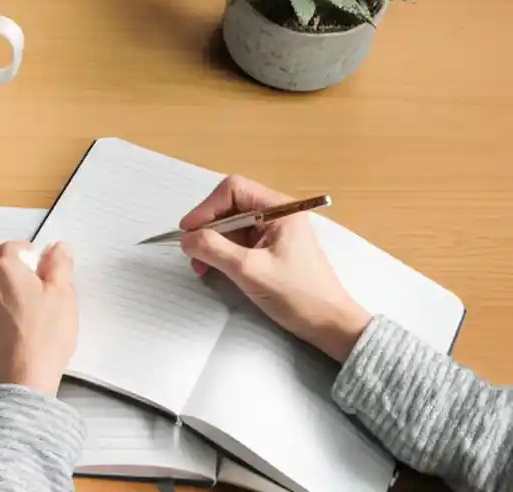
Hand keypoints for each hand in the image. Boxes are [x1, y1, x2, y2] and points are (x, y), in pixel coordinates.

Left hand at [0, 241, 77, 395]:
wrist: (25, 376)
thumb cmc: (45, 335)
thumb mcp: (62, 292)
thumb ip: (60, 263)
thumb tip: (59, 247)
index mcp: (4, 268)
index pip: (13, 247)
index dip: (31, 255)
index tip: (45, 269)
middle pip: (3, 269)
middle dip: (22, 276)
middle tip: (44, 295)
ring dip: (12, 294)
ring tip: (35, 315)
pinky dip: (5, 313)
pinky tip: (23, 328)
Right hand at [179, 175, 371, 361]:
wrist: (330, 325)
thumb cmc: (297, 295)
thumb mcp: (249, 270)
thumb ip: (214, 249)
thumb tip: (185, 238)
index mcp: (280, 210)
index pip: (233, 190)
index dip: (207, 208)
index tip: (189, 232)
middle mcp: (277, 214)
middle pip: (230, 207)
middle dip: (208, 228)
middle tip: (192, 253)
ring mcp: (274, 232)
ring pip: (231, 226)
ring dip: (212, 243)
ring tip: (201, 267)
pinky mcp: (271, 249)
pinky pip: (238, 242)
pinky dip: (222, 253)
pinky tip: (214, 269)